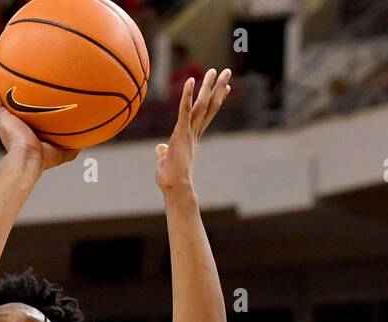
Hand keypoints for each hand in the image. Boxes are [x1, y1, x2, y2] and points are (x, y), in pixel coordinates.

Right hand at [0, 68, 78, 170]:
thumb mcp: (62, 152)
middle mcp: (11, 125)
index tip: (28, 99)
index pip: (22, 118)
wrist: (28, 160)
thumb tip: (87, 142)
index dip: (24, 109)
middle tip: (7, 83)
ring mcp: (4, 120)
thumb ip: (73, 146)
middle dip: (6, 96)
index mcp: (23, 133)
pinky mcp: (0, 117)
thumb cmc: (43, 159)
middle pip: (7, 107)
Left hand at [156, 68, 230, 191]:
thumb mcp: (167, 159)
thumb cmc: (170, 177)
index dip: (216, 100)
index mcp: (192, 136)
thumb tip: (160, 149)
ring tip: (216, 70)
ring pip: (202, 104)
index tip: (225, 88)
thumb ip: (165, 151)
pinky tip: (191, 81)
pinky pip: (184, 110)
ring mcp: (189, 131)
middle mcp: (194, 131)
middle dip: (218, 87)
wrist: (174, 185)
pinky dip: (187, 95)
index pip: (206, 114)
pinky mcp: (181, 132)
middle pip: (209, 105)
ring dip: (209, 86)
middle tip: (227, 72)